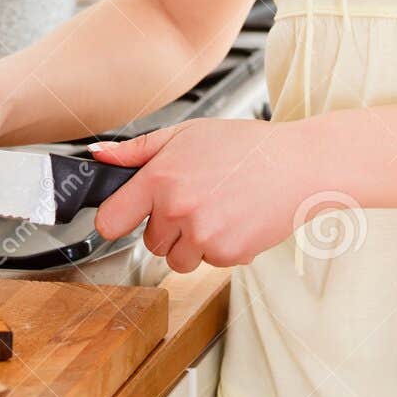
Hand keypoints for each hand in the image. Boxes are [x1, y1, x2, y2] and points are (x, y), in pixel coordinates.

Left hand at [90, 117, 327, 273]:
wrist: (297, 166)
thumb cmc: (245, 147)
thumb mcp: (187, 134)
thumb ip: (137, 150)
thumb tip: (99, 157)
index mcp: (161, 178)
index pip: (111, 220)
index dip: (117, 219)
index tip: (126, 216)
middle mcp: (178, 210)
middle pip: (150, 242)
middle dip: (168, 227)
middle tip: (196, 199)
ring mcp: (203, 235)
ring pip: (178, 259)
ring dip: (192, 243)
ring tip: (217, 210)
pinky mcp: (228, 255)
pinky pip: (210, 262)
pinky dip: (220, 247)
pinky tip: (236, 219)